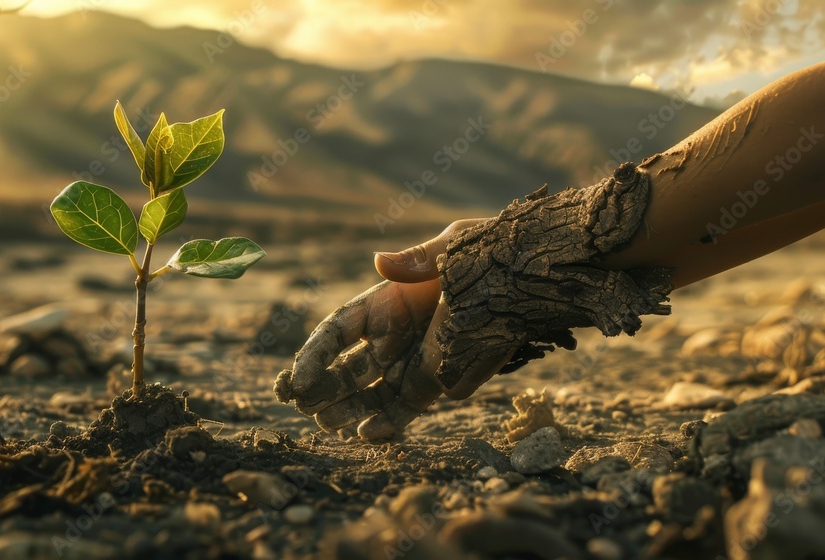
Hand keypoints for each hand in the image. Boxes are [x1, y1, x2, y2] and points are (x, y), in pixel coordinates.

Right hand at [274, 219, 508, 439]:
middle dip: (322, 388)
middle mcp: (391, 337)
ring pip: (369, 394)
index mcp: (384, 303)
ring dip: (347, 411)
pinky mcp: (436, 383)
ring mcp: (411, 363)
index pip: (337, 332)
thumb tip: (380, 262)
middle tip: (303, 407)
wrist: (528, 278)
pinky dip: (387, 425)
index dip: (314, 354)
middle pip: (345, 369)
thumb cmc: (488, 253)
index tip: (296, 380)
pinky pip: (405, 408)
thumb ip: (417, 259)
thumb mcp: (453, 247)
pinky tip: (369, 436)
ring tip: (329, 425)